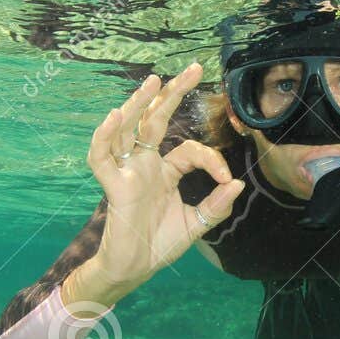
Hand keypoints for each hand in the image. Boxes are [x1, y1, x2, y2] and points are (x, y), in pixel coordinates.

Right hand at [72, 62, 244, 306]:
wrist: (135, 270)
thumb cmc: (160, 245)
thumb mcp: (196, 223)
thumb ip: (216, 205)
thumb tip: (237, 183)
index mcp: (165, 172)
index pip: (190, 150)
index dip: (211, 160)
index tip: (226, 181)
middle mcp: (145, 165)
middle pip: (156, 120)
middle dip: (174, 93)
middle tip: (194, 68)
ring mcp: (128, 172)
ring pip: (128, 129)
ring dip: (139, 104)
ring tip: (153, 81)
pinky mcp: (113, 186)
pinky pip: (102, 157)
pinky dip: (105, 136)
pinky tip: (115, 116)